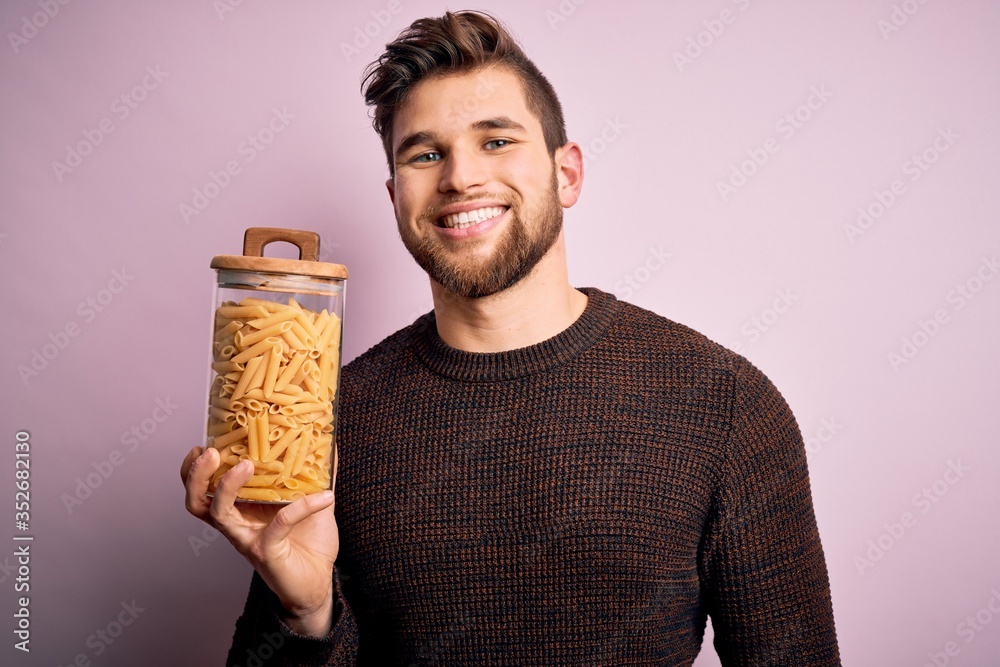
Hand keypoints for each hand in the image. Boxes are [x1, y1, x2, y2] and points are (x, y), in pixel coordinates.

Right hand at [181, 445, 339, 635]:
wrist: (319, 582)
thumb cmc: (309, 542)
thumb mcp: (311, 501)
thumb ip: (316, 475)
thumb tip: (331, 445)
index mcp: (241, 509)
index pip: (205, 489)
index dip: (195, 469)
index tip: (203, 445)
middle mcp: (237, 524)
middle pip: (198, 501)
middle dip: (197, 475)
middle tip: (210, 453)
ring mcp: (248, 538)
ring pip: (220, 513)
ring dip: (227, 486)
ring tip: (244, 465)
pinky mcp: (267, 552)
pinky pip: (279, 524)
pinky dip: (303, 506)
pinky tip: (325, 496)